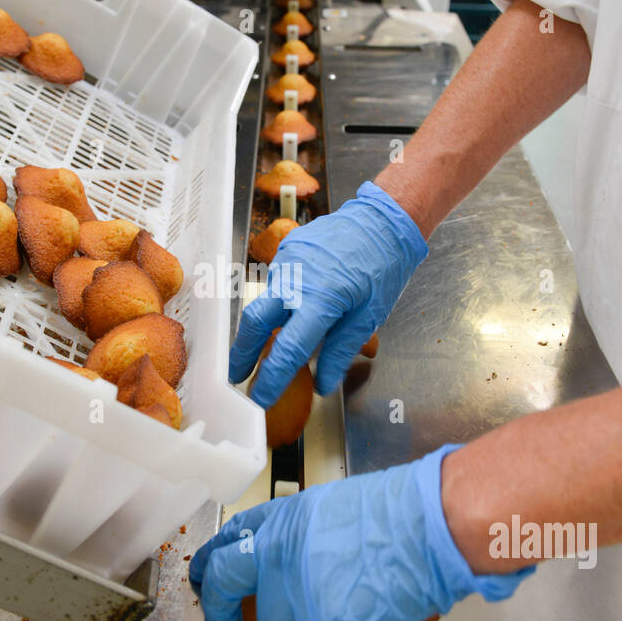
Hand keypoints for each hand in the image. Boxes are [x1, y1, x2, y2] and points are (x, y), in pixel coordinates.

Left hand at [189, 445, 533, 620]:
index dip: (210, 568)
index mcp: (280, 521)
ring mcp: (296, 596)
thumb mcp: (329, 507)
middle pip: (229, 592)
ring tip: (343, 600)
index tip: (204, 580)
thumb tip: (286, 559)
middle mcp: (277, 557)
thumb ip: (298, 535)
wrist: (431, 528)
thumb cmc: (399, 512)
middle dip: (222, 610)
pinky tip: (364, 616)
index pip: (225, 547)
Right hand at [232, 181, 427, 406]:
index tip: (261, 399)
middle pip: (255, 323)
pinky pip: (275, 283)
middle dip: (242, 353)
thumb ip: (341, 350)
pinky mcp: (287, 250)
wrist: (383, 221)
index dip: (271, 379)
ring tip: (262, 350)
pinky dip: (278, 303)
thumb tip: (322, 384)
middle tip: (238, 376)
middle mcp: (296, 279)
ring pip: (263, 302)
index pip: (287, 350)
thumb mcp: (370, 315)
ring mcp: (288, 261)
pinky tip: (289, 311)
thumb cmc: (384, 267)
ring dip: (261, 328)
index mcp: (320, 300)